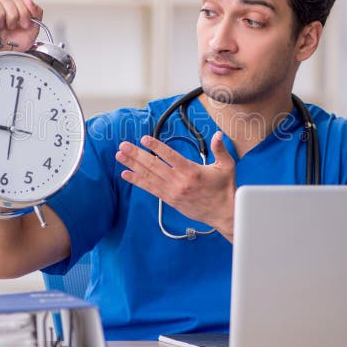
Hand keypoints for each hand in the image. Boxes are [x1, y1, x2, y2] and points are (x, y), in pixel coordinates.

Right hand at [0, 0, 42, 51]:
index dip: (23, 9)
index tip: (25, 24)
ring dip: (0, 13)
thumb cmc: (14, 46)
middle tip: (12, 27)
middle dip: (12, 14)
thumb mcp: (32, 30)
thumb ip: (36, 12)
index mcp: (11, 8)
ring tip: (1, 26)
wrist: (3, 59)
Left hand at [115, 132, 236, 241]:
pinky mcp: (170, 200)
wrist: (223, 213)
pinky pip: (150, 189)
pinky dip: (137, 181)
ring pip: (149, 176)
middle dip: (136, 154)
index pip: (170, 156)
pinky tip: (126, 174)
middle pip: (154, 165)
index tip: (144, 139)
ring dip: (133, 165)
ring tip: (120, 156)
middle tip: (123, 145)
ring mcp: (172, 192)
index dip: (156, 147)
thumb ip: (220, 149)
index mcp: (191, 171)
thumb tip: (218, 134)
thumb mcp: (226, 166)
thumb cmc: (225, 188)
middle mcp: (179, 182)